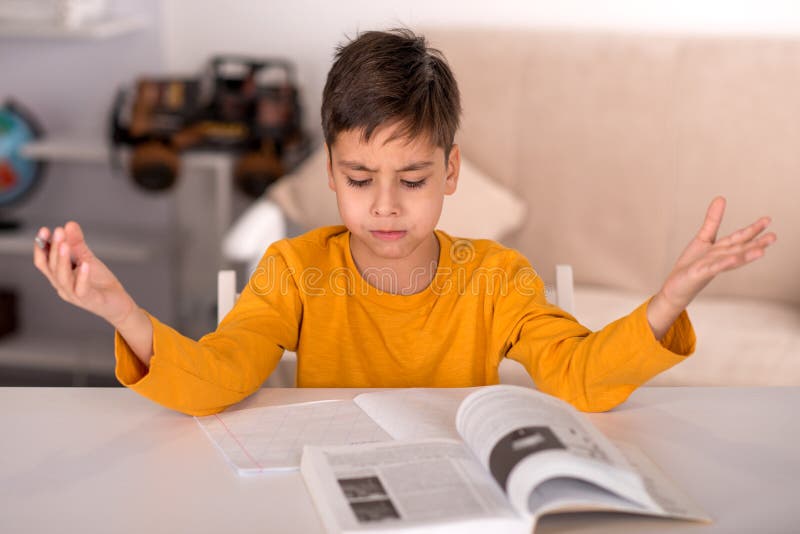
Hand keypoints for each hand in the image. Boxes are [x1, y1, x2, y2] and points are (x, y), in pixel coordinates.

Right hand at [33, 221, 135, 327]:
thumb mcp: (87, 259)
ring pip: (62, 278)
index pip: (43, 262)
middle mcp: (62, 287)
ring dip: (62, 260)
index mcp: (58, 277)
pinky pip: (82, 289)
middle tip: (58, 231)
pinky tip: (85, 264)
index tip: (44, 230)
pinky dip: (82, 276)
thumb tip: (69, 224)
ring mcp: (74, 295)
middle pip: (51, 267)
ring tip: (64, 244)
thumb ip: (77, 243)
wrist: (118, 303)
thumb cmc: (99, 283)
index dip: (41, 246)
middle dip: (53, 248)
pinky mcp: (89, 300)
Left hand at [648, 196, 776, 338]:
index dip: (752, 229)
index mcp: (721, 249)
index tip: (767, 220)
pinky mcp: (700, 274)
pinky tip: (733, 260)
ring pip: (730, 260)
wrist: (676, 287)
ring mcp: (711, 267)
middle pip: (739, 249)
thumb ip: (713, 220)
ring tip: (762, 250)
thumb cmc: (691, 265)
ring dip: (745, 256)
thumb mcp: (703, 238)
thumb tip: (721, 198)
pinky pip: (713, 268)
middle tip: (774, 237)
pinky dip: (723, 264)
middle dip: (756, 243)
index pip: (739, 238)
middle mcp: (719, 258)